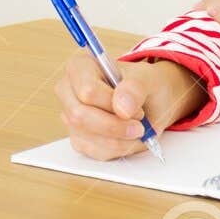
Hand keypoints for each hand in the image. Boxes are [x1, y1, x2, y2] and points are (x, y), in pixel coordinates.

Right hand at [54, 56, 206, 160]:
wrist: (151, 101)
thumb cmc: (145, 85)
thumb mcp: (148, 79)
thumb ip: (135, 88)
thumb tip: (122, 106)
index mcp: (81, 66)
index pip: (87, 91)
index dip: (113, 104)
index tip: (136, 109)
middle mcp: (69, 90)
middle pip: (80, 116)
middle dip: (115, 126)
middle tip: (140, 126)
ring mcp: (70, 116)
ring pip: (88, 137)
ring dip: (120, 140)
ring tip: (137, 129)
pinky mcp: (78, 138)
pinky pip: (94, 151)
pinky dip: (118, 149)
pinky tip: (128, 137)